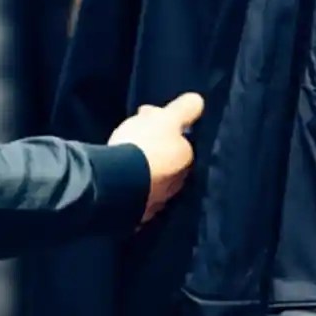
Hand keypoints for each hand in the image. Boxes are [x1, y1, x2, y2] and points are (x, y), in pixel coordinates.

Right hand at [108, 93, 204, 225]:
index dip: (164, 127)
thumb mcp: (166, 118)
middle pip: (167, 162)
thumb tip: (199, 100)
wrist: (116, 182)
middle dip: (155, 150)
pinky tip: (119, 178)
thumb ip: (184, 110)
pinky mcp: (135, 215)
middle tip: (135, 136)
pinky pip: (135, 194)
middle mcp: (177, 184)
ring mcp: (156, 202)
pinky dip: (130, 184)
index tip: (147, 117)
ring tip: (124, 158)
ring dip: (143, 169)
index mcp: (186, 160)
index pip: (180, 141)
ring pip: (152, 180)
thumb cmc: (145, 145)